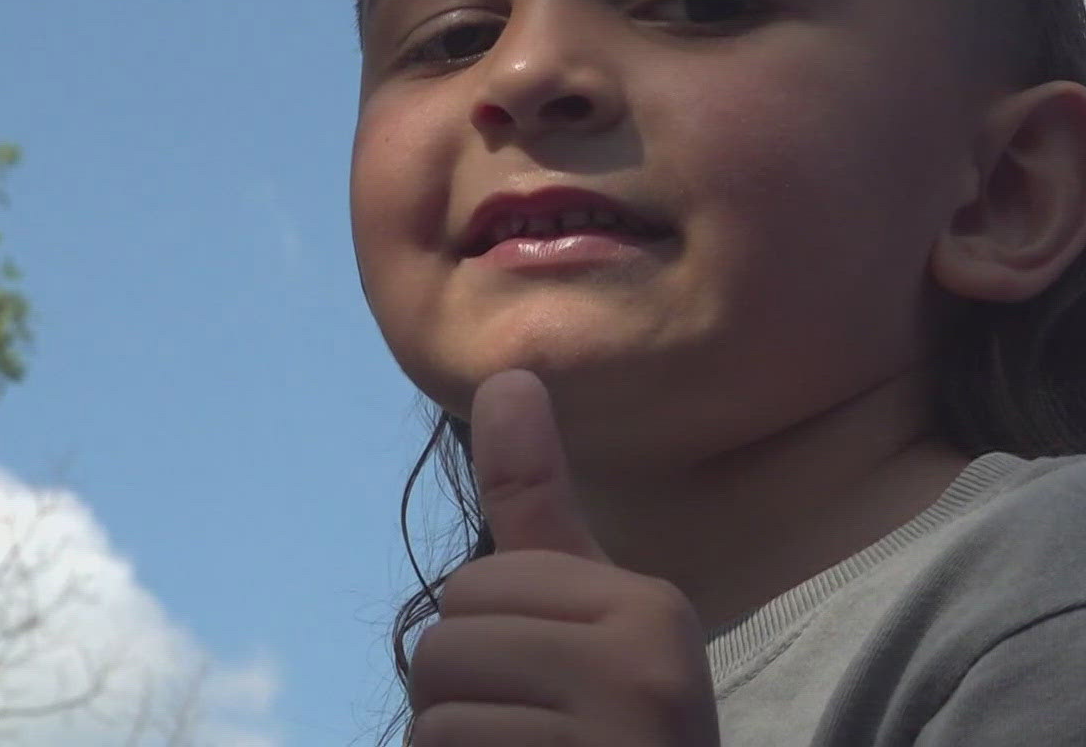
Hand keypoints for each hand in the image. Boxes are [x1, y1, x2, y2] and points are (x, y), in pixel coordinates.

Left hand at [407, 368, 721, 746]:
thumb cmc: (612, 738)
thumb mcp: (585, 624)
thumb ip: (539, 506)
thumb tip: (505, 375)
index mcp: (653, 606)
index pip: (476, 586)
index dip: (490, 648)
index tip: (561, 696)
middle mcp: (649, 660)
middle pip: (443, 641)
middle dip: (464, 701)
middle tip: (540, 741)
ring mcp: (620, 732)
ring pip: (432, 714)